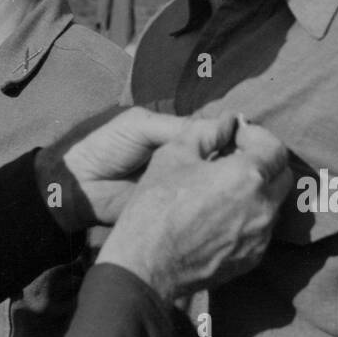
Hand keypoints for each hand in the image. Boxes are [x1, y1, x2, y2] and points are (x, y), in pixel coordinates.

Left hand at [35, 106, 240, 232]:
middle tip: (260, 169)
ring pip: (214, 186)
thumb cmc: (105, 146)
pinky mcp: (176, 211)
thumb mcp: (140, 126)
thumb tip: (227, 125)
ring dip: (230, 186)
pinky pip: (199, 208)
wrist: (77, 186)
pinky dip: (215, 208)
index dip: (235, 138)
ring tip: (254, 188)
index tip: (259, 142)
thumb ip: (179, 126)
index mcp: (176, 135)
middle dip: (238, 164)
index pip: (215, 134)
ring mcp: (181, 188)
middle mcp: (185, 161)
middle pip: (220, 161)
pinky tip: (235, 207)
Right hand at [96, 116, 291, 302]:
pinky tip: (220, 216)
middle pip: (282, 176)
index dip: (257, 136)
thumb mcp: (173, 154)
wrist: (146, 266)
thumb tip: (228, 121)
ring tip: (224, 189)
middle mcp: (263, 207)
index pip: (275, 148)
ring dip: (257, 191)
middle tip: (233, 159)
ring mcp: (260, 237)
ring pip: (272, 204)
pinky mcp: (252, 259)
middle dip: (263, 162)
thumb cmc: (155, 206)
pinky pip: (261, 230)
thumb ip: (207, 131)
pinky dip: (249, 217)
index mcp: (247, 176)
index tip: (236, 137)